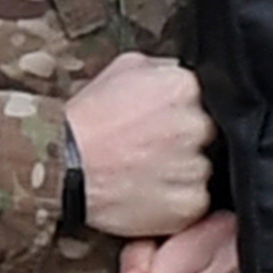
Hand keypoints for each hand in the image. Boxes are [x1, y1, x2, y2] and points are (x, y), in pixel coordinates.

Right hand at [66, 54, 213, 238]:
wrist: (60, 165)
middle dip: (189, 141)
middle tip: (155, 148)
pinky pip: (196, 202)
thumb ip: (164, 69)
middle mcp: (198, 126)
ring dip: (183, 172)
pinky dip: (177, 200)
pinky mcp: (190, 204)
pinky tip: (149, 192)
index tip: (169, 122)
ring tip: (147, 172)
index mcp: (185, 87)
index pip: (212, 97)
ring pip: (204, 170)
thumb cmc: (88, 119)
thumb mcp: (124, 68)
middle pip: (212, 135)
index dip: (190, 112)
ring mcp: (196, 168)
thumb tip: (185, 73)